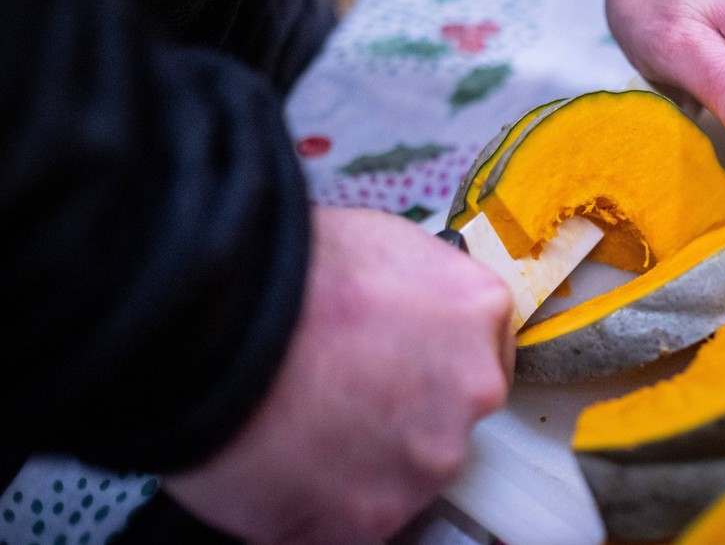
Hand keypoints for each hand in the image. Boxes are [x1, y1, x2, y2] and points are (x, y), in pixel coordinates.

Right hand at [165, 207, 513, 543]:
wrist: (209, 325)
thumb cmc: (280, 272)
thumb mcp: (378, 241)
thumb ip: (423, 291)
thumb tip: (416, 315)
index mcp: (476, 312)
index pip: (481, 350)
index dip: (432, 359)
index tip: (400, 364)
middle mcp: (470, 392)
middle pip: (448, 416)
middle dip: (403, 412)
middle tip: (340, 394)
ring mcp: (424, 462)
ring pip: (404, 472)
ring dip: (365, 460)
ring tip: (301, 428)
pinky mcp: (371, 519)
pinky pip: (356, 519)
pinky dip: (323, 504)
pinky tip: (285, 465)